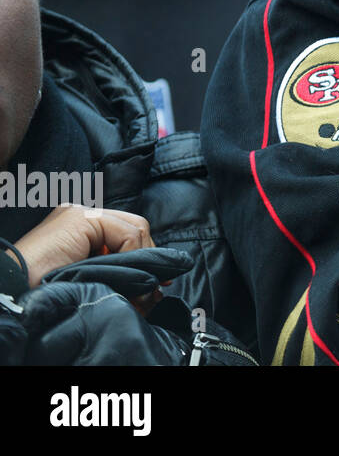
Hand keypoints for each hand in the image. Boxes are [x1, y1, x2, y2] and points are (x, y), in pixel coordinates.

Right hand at [12, 204, 154, 288]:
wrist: (14, 291)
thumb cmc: (46, 290)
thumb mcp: (89, 275)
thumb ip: (113, 267)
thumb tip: (150, 277)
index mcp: (80, 227)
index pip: (128, 231)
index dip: (146, 254)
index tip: (158, 281)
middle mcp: (81, 214)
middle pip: (135, 226)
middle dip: (149, 256)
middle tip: (157, 285)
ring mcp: (80, 213)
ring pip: (135, 229)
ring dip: (142, 259)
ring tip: (141, 287)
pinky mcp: (82, 219)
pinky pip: (127, 233)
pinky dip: (134, 255)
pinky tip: (126, 274)